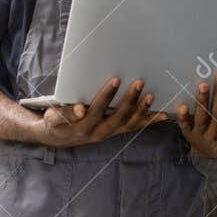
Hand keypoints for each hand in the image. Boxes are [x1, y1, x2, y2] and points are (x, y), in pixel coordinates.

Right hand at [34, 78, 167, 147]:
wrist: (59, 136)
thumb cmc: (55, 121)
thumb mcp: (53, 117)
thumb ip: (64, 113)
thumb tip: (80, 109)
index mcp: (83, 127)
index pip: (97, 110)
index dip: (106, 96)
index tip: (115, 80)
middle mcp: (99, 133)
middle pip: (118, 117)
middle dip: (129, 100)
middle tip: (139, 82)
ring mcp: (109, 133)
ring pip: (129, 124)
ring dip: (142, 110)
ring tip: (152, 95)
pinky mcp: (116, 131)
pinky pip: (134, 127)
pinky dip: (149, 121)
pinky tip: (163, 115)